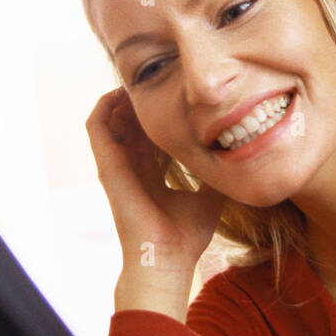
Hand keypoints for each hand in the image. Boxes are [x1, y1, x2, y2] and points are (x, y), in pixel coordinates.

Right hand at [86, 88, 225, 315]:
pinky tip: (124, 92)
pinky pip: (97, 126)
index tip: (180, 93)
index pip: (152, 135)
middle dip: (144, 100)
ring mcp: (118, 166)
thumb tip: (238, 156)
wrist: (168, 258)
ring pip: (112, 119)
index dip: (161, 113)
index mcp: (152, 174)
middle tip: (162, 77)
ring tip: (142, 80)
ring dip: (124, 98)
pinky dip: (106, 105)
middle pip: (133, 123)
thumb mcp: (210, 196)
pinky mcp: (107, 166)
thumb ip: (215, 175)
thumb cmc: (187, 236)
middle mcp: (133, 167)